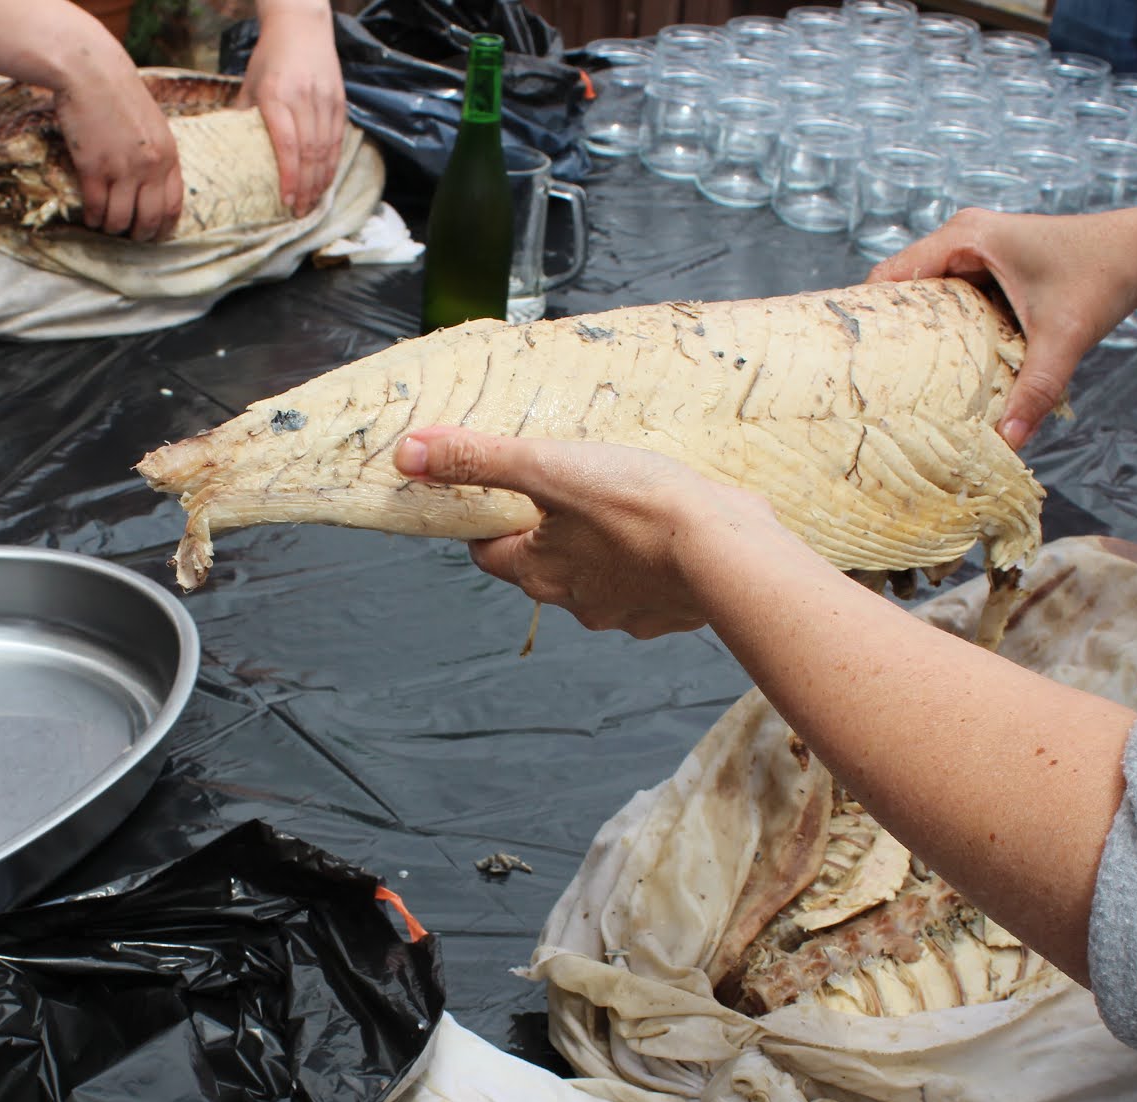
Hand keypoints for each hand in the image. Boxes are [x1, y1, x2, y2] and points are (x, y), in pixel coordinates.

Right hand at [53, 34, 183, 239]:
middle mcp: (149, 167)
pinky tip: (90, 218)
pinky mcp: (93, 168)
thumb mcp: (153, 124)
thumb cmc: (120, 93)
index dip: (165, 226)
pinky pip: (96, 207)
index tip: (157, 234)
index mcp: (168, 155)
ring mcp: (121, 169)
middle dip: (141, 234)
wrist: (90, 71)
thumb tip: (154, 184)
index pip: (174, 205)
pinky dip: (93, 218)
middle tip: (132, 237)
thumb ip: (158, 153)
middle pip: (150, 218)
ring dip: (113, 229)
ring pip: (121, 219)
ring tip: (107, 227)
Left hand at [238, 0, 346, 215]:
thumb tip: (233, 152)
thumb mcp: (251, 83)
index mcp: (277, 96)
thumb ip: (245, 117)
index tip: (286, 201)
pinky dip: (333, 165)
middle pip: (310, 154)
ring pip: (327, 150)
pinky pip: (338, 141)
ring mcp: (325, 101)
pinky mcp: (339, 101)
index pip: (287, 145)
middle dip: (306, 188)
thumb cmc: (270, 56)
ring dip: (321, 182)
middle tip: (300, 213)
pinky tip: (326, 182)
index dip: (289, 177)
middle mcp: (304, 99)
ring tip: (312, 204)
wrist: (302, 26)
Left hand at [393, 426, 792, 637]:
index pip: (488, 551)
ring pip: (596, 577)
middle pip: (541, 566)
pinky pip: (647, 586)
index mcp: (536, 571)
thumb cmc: (639, 506)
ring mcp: (623, 613)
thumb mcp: (550, 467)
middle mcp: (574, 602)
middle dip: (547, 533)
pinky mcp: (668, 613)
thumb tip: (409, 454)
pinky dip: (648, 563)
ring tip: (621, 508)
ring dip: (601, 548)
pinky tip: (667, 534)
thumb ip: (480, 459)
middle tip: (564, 492)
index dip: (487, 521)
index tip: (498, 494)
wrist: (726, 552)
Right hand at [866, 207, 1136, 448]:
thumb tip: (1007, 443)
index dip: (866, 314)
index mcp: (966, 237)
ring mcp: (974, 251)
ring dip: (913, 332)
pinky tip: (938, 365)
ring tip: (892, 379)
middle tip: (868, 381)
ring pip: (923, 294)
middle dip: (886, 330)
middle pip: (900, 287)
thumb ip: (1035, 390)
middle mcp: (962, 237)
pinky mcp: (988, 267)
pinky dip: (941, 328)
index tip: (848, 358)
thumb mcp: (1065, 336)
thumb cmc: (1106, 276)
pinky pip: (948, 298)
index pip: (891, 275)